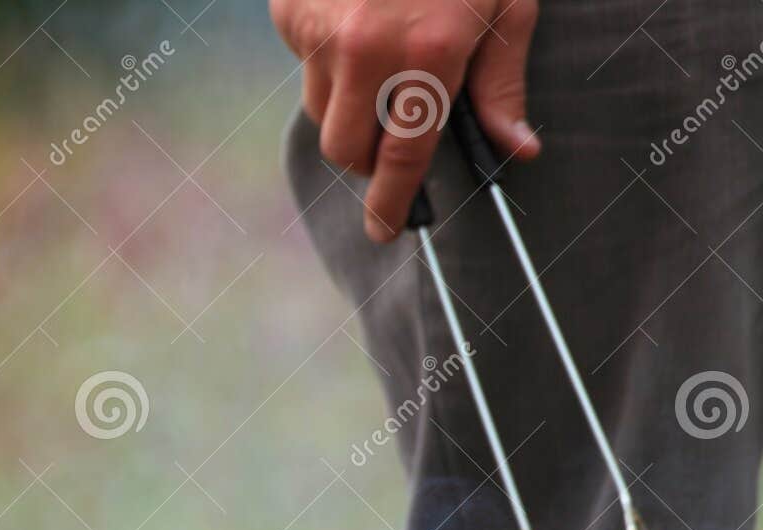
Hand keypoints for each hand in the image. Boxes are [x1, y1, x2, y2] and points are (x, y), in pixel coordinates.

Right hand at [270, 0, 539, 240]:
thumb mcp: (506, 3)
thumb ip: (503, 82)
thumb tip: (517, 151)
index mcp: (428, 53)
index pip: (401, 157)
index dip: (390, 203)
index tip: (385, 231)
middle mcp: (366, 49)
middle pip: (344, 149)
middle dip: (365, 153)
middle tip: (391, 130)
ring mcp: (319, 30)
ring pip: (321, 109)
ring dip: (347, 104)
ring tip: (379, 56)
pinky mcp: (289, 11)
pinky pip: (304, 63)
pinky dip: (327, 56)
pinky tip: (355, 18)